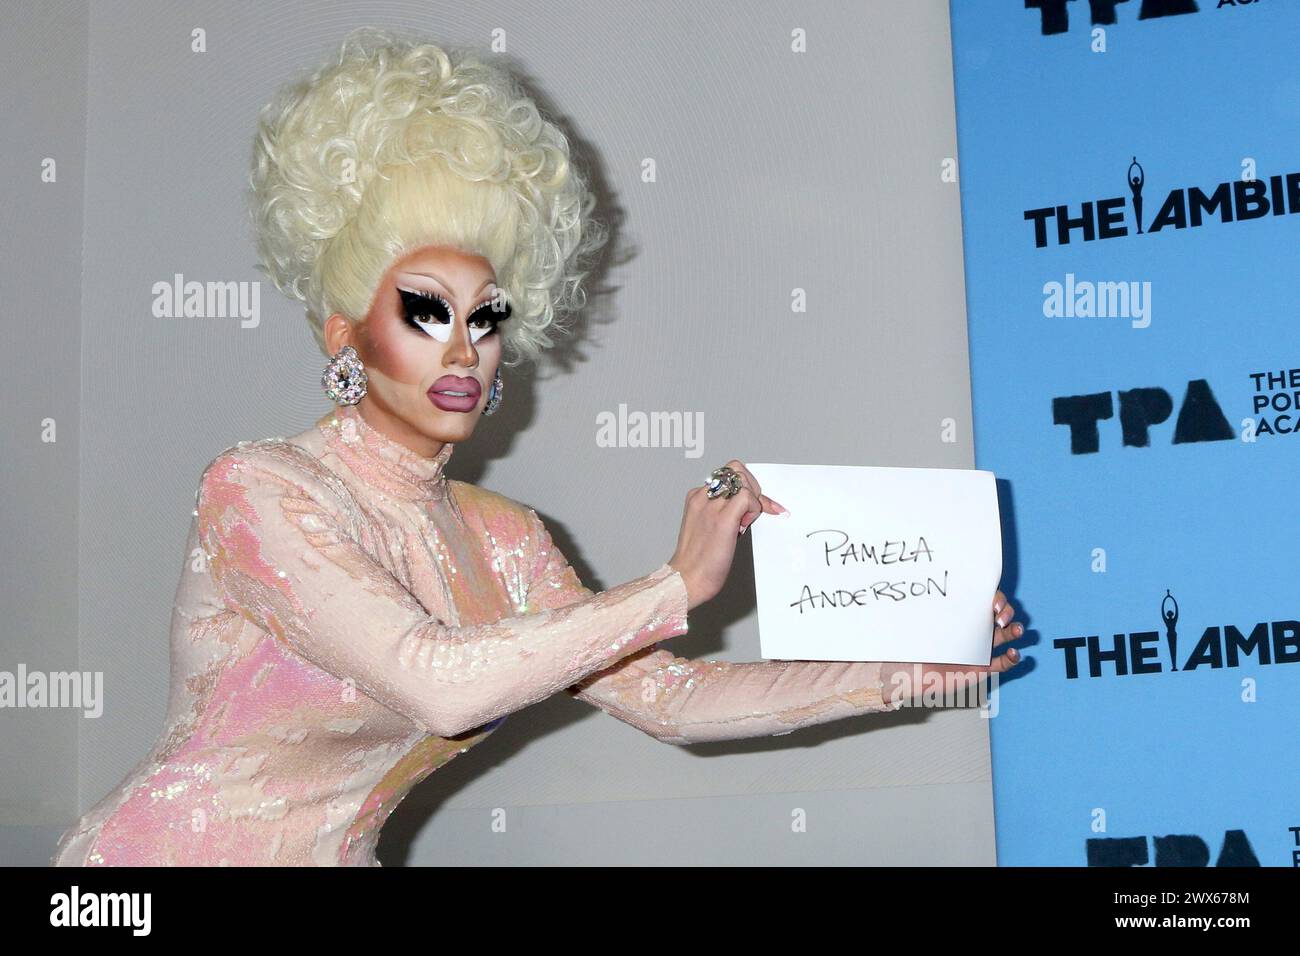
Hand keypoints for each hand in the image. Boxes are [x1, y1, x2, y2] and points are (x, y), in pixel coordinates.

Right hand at [666, 460, 785, 610]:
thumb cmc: (697, 560)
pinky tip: (745, 525)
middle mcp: (702, 498)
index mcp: (696, 498)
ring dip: (753, 496)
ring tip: (746, 519)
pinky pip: (746, 496)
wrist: (686, 579)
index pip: (726, 476)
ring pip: (741, 479)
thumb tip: (746, 509)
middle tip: (753, 510)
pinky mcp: (722, 519)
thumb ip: (722, 513)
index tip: (755, 505)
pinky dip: (754, 508)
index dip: (745, 486)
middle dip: (751, 486)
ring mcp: (711, 507)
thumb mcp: (706, 528)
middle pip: (734, 469)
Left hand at [879, 589, 1024, 706]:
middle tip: (1001, 619)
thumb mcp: (919, 622)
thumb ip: (926, 607)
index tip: (993, 604)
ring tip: (1017, 631)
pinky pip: (1002, 663)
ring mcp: (979, 648)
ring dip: (1015, 631)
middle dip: (1007, 612)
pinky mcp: (981, 668)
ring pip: (1005, 636)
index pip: (984, 600)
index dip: (996, 599)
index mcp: (961, 615)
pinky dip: (1012, 658)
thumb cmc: (912, 647)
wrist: (910, 675)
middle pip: (1000, 615)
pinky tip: (1014, 653)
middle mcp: (972, 629)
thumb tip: (919, 584)